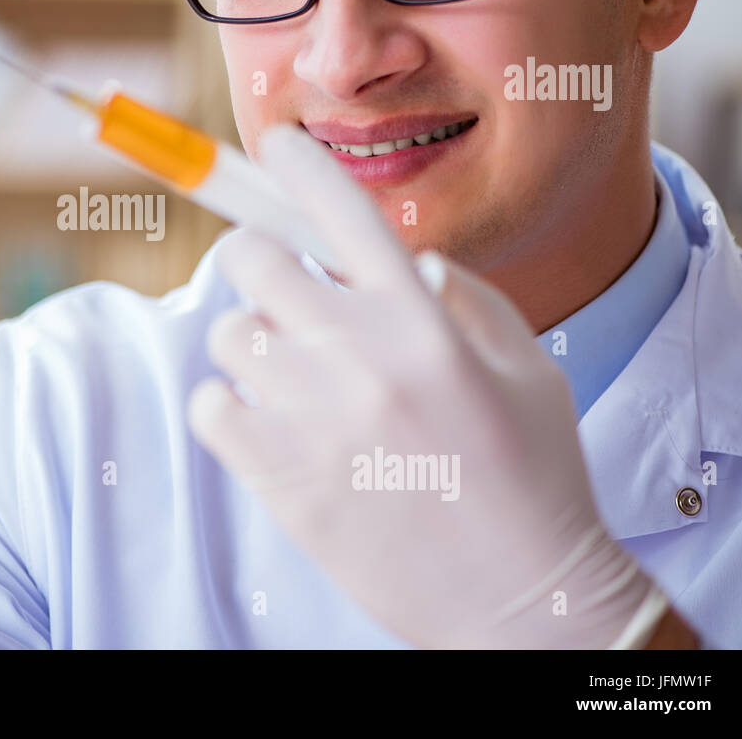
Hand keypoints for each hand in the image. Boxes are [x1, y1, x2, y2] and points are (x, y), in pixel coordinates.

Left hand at [188, 124, 660, 647]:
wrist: (520, 599)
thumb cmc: (532, 476)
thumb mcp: (525, 365)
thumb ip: (462, 296)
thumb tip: (403, 258)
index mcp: (423, 318)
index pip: (341, 209)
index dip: (297, 163)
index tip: (274, 143)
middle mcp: (361, 352)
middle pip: (252, 258)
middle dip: (257, 261)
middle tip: (281, 291)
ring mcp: (312, 413)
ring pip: (229, 333)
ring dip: (253, 344)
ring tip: (298, 381)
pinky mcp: (277, 473)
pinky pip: (209, 403)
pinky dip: (230, 406)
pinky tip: (272, 424)